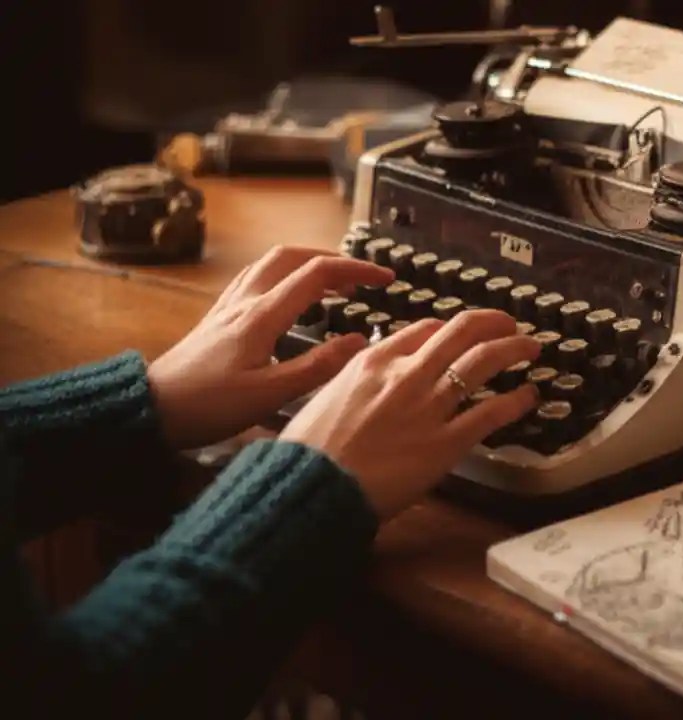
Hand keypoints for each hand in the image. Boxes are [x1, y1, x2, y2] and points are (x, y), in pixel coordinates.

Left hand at [147, 246, 394, 449]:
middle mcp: (245, 301)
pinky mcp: (218, 317)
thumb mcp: (269, 395)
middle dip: (333, 258)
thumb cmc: (208, 406)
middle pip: (292, 256)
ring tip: (333, 281)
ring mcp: (229, 306)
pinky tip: (290, 295)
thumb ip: (318, 367)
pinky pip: (255, 278)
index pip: (317, 274)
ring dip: (307, 263)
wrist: (152, 409)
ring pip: (271, 263)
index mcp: (262, 316)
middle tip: (362, 277)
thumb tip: (359, 341)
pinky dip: (283, 275)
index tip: (386, 280)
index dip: (356, 271)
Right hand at [279, 310, 540, 518]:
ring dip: (513, 349)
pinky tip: (530, 396)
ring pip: (483, 362)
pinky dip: (516, 400)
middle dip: (493, 323)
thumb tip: (365, 380)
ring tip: (531, 348)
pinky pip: (491, 412)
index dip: (450, 329)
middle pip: (462, 332)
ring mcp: (429, 406)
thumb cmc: (308, 453)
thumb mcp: (325, 399)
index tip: (462, 333)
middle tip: (510, 326)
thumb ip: (354, 383)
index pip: (423, 329)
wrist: (312, 487)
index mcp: (373, 361)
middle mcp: (406, 374)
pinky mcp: (446, 443)